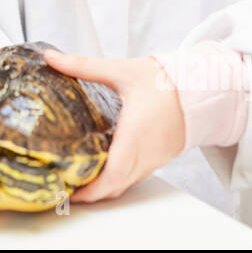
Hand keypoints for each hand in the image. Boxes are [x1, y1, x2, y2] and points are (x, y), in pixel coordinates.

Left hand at [42, 49, 185, 203]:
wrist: (198, 88)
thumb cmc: (165, 82)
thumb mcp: (121, 70)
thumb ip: (83, 65)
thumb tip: (53, 58)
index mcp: (135, 133)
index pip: (113, 173)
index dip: (90, 188)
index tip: (69, 190)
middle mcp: (145, 152)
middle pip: (114, 186)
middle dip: (88, 193)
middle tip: (64, 187)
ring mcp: (153, 159)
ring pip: (124, 185)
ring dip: (102, 189)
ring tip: (77, 181)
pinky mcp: (157, 159)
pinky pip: (134, 177)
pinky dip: (116, 180)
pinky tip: (102, 171)